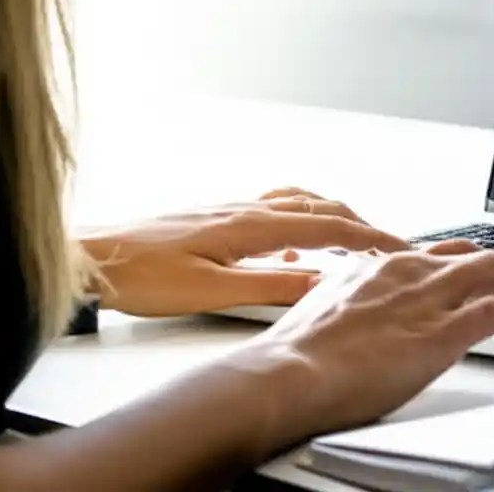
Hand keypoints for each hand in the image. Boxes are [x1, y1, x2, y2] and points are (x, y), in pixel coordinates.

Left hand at [80, 188, 410, 315]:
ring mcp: (231, 209)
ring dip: (331, 216)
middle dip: (360, 223)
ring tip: (350, 236)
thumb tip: (322, 284)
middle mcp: (246, 209)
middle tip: (387, 243)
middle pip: (320, 207)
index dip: (370, 237)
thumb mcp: (213, 292)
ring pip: (298, 202)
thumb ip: (271, 287)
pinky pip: (274, 208)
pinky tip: (289, 245)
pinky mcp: (216, 217)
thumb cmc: (142, 275)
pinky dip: (300, 219)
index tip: (400, 247)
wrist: (93, 259)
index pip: (328, 227)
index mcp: (253, 225)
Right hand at [232, 241, 493, 449]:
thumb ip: (353, 304)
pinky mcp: (443, 331)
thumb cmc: (294, 354)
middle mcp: (406, 270)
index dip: (457, 267)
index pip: (431, 252)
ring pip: (493, 269)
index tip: (466, 281)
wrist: (287, 374)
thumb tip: (358, 316)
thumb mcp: (325, 310)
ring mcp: (427, 297)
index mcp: (377, 265)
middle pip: (469, 252)